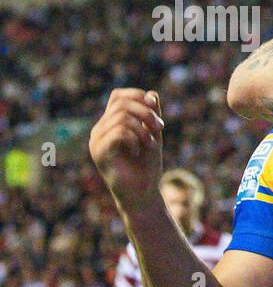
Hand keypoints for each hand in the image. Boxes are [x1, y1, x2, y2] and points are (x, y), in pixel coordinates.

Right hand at [89, 89, 164, 215]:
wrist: (142, 193)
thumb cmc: (147, 166)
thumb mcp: (153, 135)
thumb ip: (152, 115)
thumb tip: (152, 93)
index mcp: (110, 123)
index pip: (118, 96)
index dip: (137, 96)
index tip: (155, 108)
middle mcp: (100, 130)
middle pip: (121, 103)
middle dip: (146, 112)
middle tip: (160, 128)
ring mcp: (97, 141)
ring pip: (121, 117)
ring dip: (143, 128)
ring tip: (151, 143)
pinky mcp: (99, 153)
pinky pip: (119, 132)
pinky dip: (135, 138)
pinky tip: (138, 151)